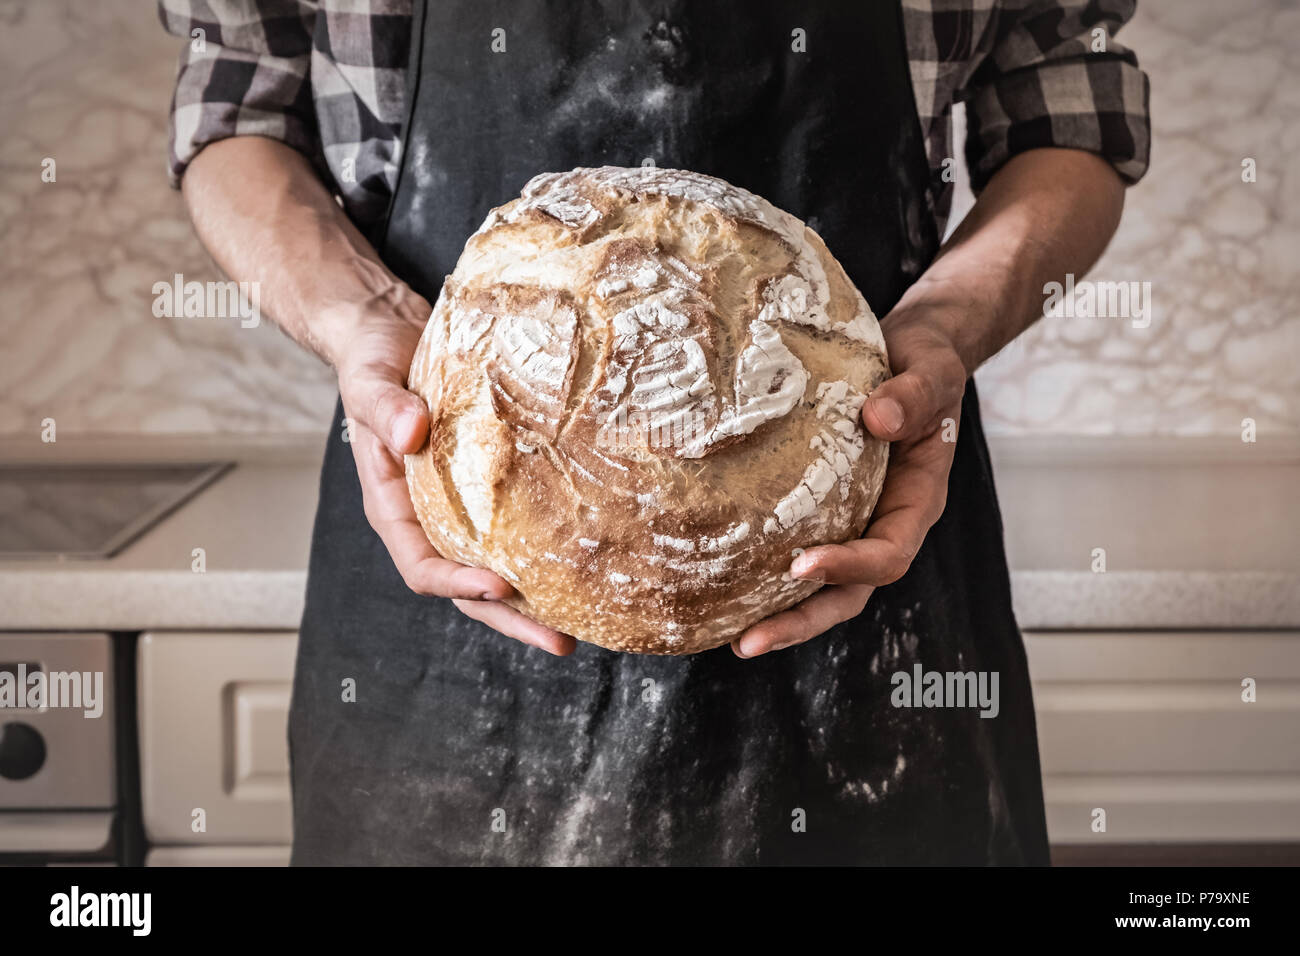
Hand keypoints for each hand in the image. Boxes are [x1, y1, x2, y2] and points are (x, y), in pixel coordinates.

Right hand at [333, 288, 576, 655]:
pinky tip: (581, 568)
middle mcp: (428, 517)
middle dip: (511, 618)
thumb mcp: (369, 380)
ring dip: (534, 602)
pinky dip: (542, 554)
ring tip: (579, 626)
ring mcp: (460, 507)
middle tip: (560, 641)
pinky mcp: (489, 488)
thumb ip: (385, 408)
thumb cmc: (373, 362)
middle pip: (466, 588)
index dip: (456, 584)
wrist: (390, 335)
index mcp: (393, 504)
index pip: (421, 564)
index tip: (498, 588)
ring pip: (496, 568)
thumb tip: (413, 433)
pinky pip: (516, 529)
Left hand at [731, 312, 968, 657]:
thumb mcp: (931, 372)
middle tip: (749, 642)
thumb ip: (912, 397)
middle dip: (802, 620)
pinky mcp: (822, 508)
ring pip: (821, 587)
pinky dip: (765, 576)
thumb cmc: (926, 365)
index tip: (802, 564)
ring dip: (779, 615)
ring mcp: (853, 520)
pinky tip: (723, 588)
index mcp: (917, 501)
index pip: (888, 553)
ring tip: (732, 638)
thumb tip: (875, 419)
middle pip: (849, 593)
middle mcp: (885, 522)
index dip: (849, 566)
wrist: (912, 354)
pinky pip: (794, 549)